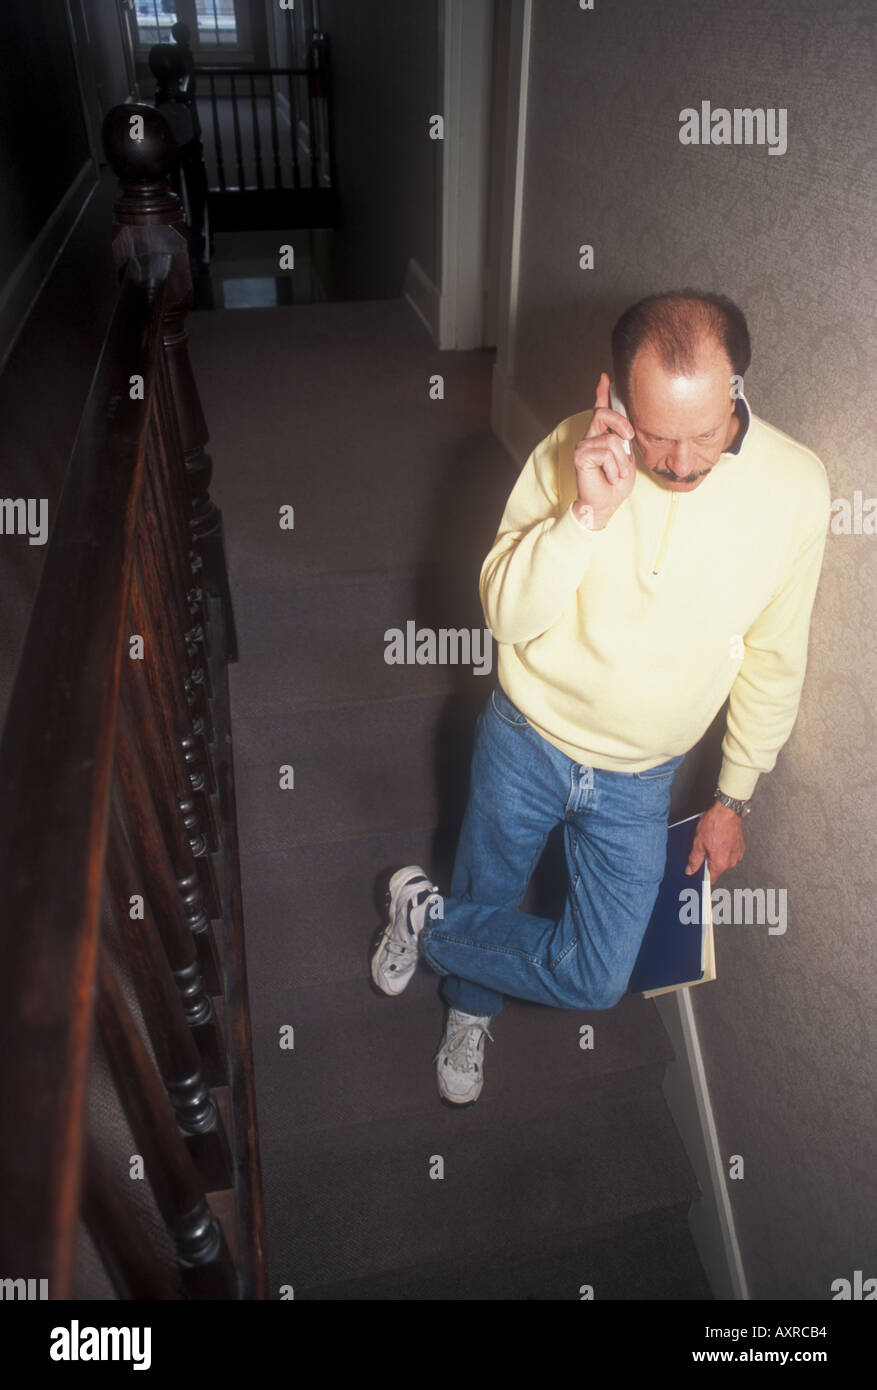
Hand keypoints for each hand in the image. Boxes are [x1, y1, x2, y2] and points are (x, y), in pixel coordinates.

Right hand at [571, 372, 635, 528]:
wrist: (605, 505)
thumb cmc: (616, 484)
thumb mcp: (627, 458)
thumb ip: (625, 441)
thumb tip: (628, 429)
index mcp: (602, 435)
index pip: (601, 409)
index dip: (602, 392)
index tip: (605, 377)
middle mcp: (590, 437)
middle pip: (603, 413)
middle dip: (621, 423)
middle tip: (630, 438)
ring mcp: (583, 445)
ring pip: (610, 440)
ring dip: (621, 461)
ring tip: (618, 473)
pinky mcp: (580, 456)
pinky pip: (605, 453)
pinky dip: (614, 468)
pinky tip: (610, 477)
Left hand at [685, 801, 745, 881]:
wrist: (727, 811)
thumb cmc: (715, 824)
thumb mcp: (698, 842)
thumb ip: (694, 859)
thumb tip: (691, 869)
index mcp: (720, 863)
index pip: (711, 878)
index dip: (703, 876)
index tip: (698, 874)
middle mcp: (731, 861)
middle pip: (717, 868)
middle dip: (709, 861)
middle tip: (703, 849)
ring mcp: (737, 854)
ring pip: (723, 860)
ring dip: (717, 854)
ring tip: (712, 841)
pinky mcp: (740, 847)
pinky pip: (730, 853)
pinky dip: (724, 849)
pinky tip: (719, 839)